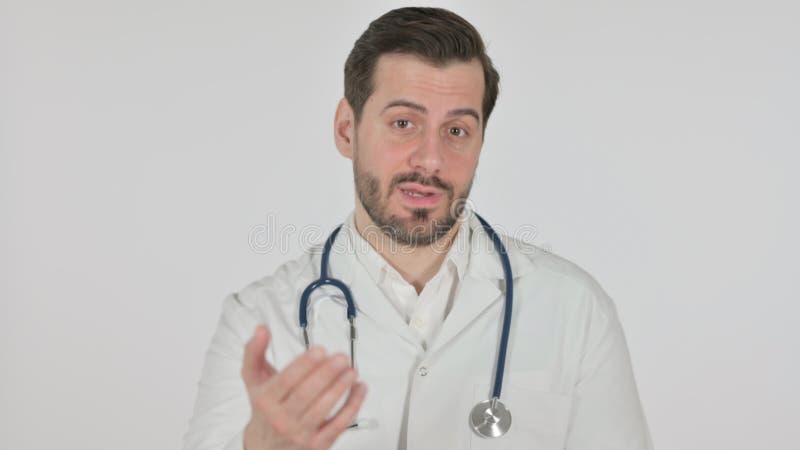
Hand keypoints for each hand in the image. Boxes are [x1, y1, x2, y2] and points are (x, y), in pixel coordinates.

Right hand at [241, 325, 366, 449]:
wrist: (265, 446)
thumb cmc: (264, 408)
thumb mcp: (253, 380)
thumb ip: (254, 352)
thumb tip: (261, 329)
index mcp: (265, 400)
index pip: (286, 380)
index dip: (304, 364)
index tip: (320, 350)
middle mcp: (281, 419)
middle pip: (306, 394)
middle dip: (326, 373)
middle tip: (341, 357)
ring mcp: (300, 433)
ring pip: (323, 408)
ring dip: (340, 387)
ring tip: (351, 370)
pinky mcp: (317, 444)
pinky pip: (339, 424)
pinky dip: (352, 405)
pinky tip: (359, 388)